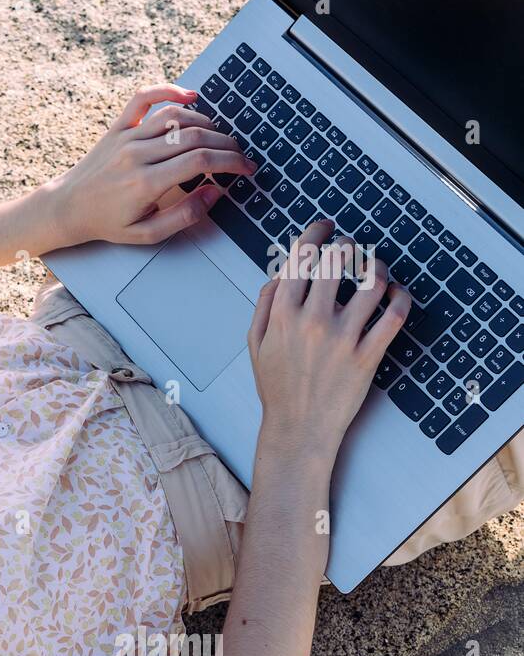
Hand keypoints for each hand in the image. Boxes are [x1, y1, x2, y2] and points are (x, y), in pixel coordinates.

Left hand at [40, 84, 254, 248]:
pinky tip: (189, 96)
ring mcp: (127, 137)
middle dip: (226, 145)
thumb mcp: (147, 233)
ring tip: (218, 138)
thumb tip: (215, 192)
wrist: (67, 208)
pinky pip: (144, 98)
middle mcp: (137, 154)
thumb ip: (184, 216)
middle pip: (195, 137)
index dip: (231, 163)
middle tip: (239, 155)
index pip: (201, 162)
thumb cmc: (106, 223)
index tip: (247, 168)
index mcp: (146, 183)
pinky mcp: (118, 127)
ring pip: (176, 118)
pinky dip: (168, 91)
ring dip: (206, 123)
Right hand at [247, 220, 411, 461]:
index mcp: (283, 315)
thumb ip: (264, 306)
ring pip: (371, 282)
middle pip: (337, 260)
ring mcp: (343, 338)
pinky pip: (394, 315)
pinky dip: (401, 296)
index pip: (301, 257)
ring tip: (375, 267)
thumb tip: (278, 275)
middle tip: (350, 247)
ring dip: (377, 265)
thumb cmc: (277, 389)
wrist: (298, 428)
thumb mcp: (255, 345)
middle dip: (346, 244)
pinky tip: (396, 293)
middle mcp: (313, 321)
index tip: (325, 227)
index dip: (316, 232)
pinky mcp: (368, 355)